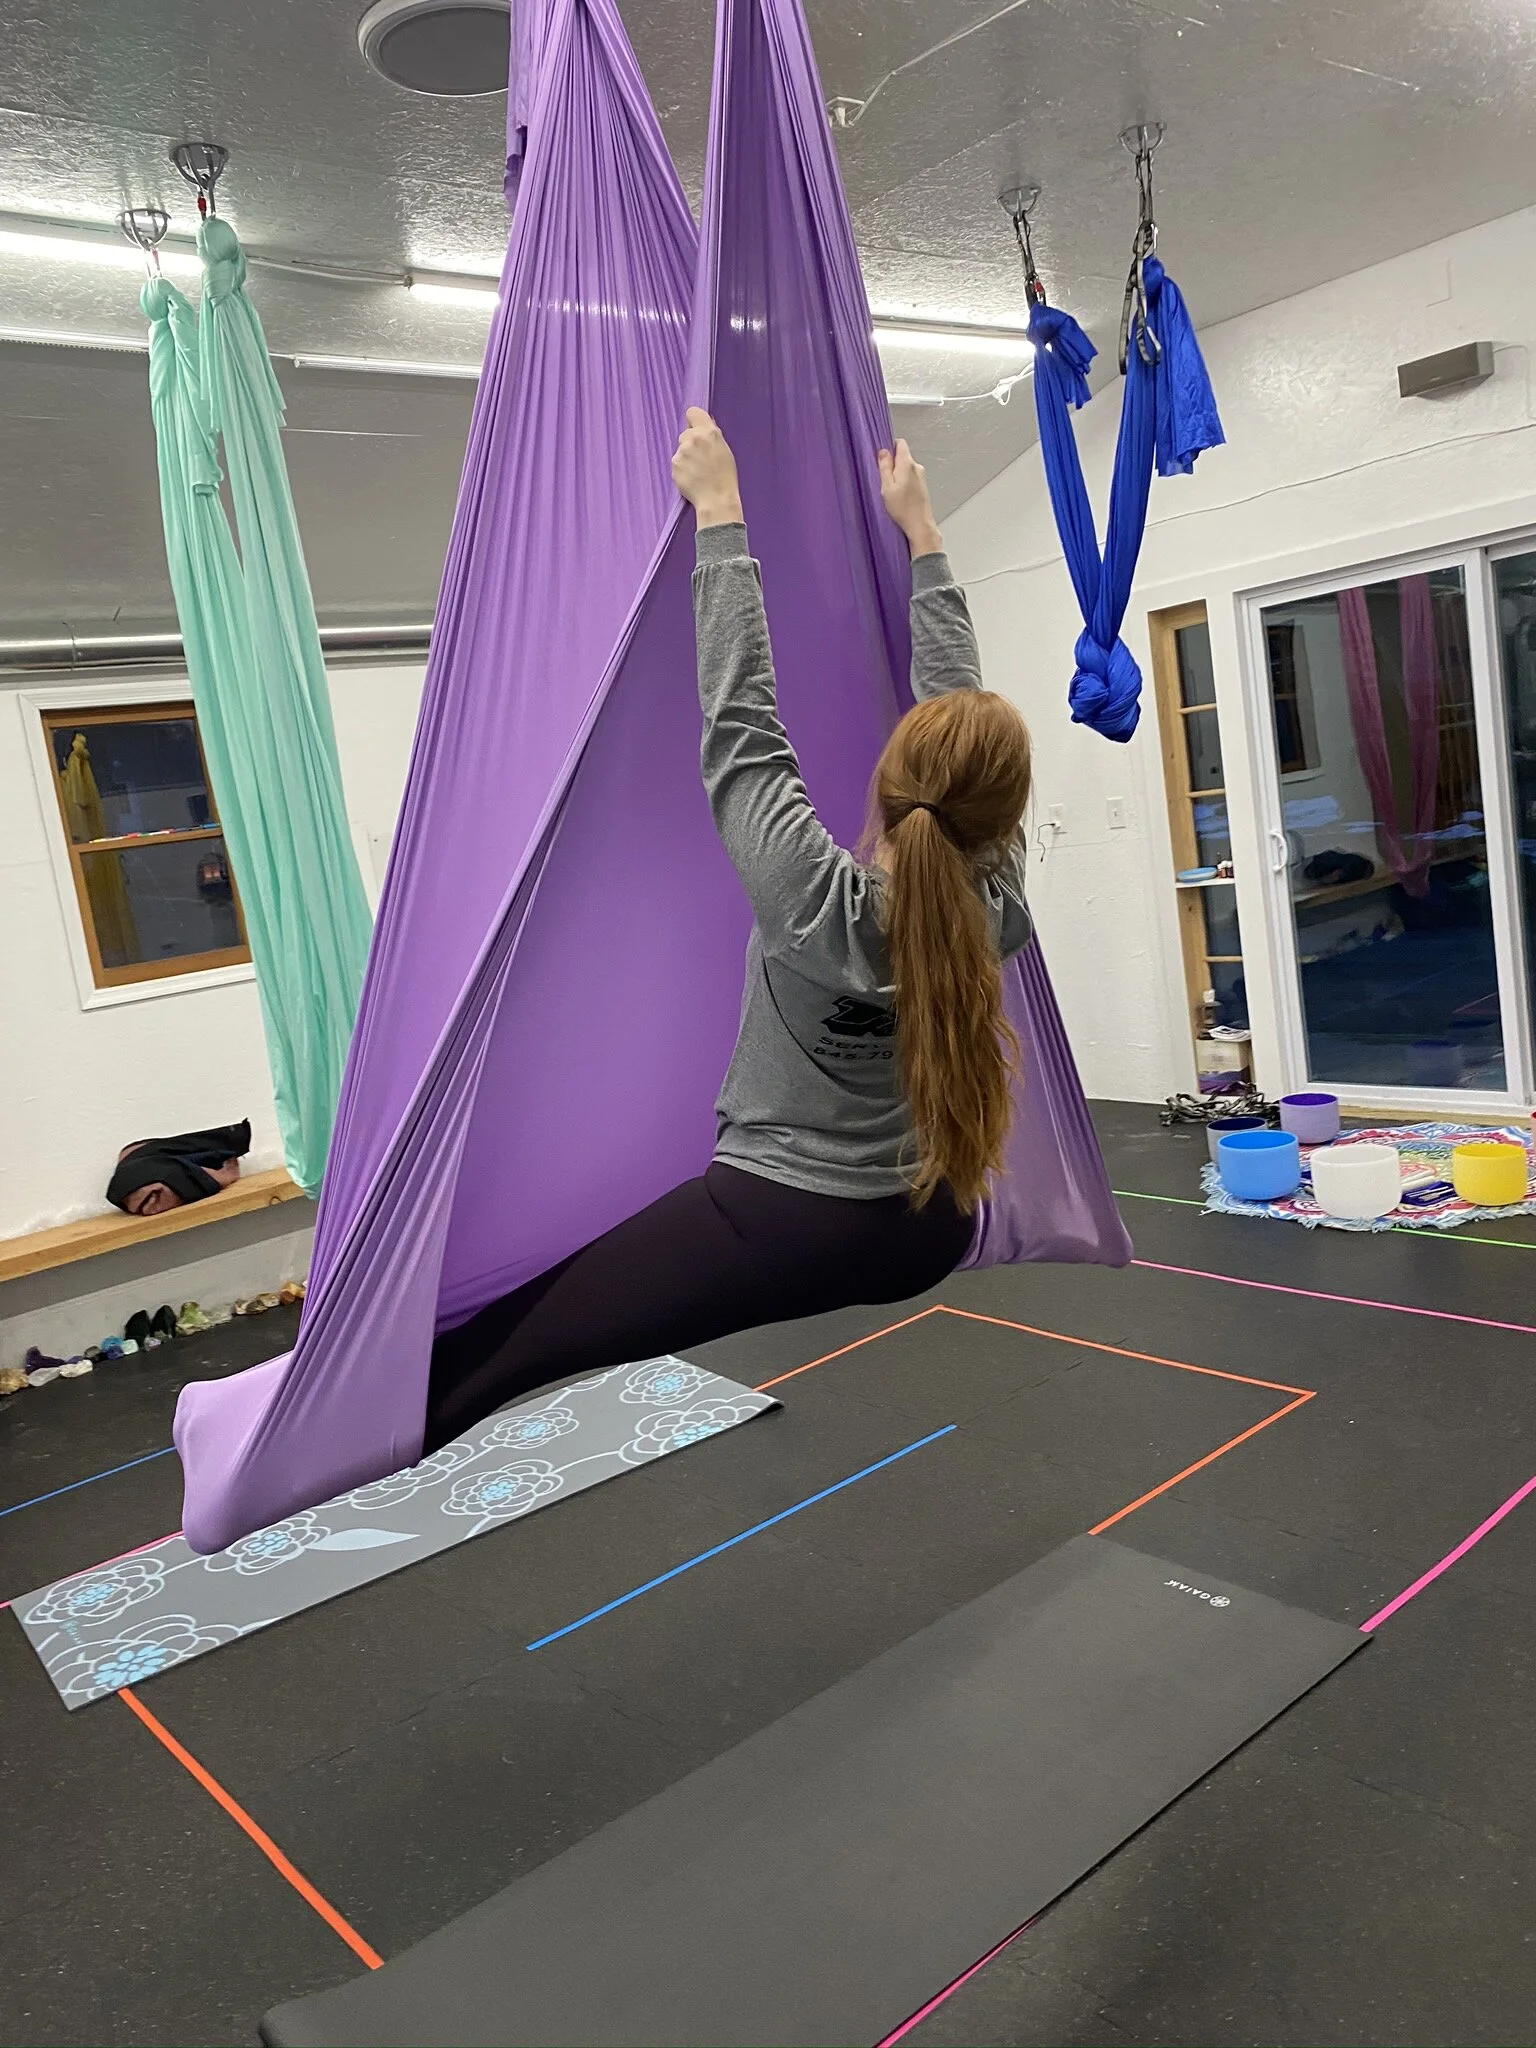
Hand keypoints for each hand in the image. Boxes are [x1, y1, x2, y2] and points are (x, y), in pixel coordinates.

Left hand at [672, 408, 743, 527]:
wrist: (716, 500)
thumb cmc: (725, 477)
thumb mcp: (724, 450)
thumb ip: (712, 435)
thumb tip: (706, 423)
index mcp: (709, 432)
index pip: (692, 412)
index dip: (693, 421)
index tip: (695, 428)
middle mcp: (693, 438)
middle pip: (685, 433)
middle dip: (690, 443)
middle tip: (701, 459)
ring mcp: (682, 452)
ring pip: (680, 449)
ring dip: (686, 457)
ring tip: (698, 471)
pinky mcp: (674, 465)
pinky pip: (676, 463)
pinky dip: (682, 469)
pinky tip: (692, 478)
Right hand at [878, 440, 942, 557]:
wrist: (919, 525)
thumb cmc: (903, 509)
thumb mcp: (886, 487)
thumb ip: (884, 467)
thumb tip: (883, 452)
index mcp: (907, 464)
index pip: (900, 443)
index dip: (890, 447)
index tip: (882, 458)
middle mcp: (917, 467)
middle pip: (902, 456)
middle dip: (892, 464)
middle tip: (884, 480)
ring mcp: (921, 476)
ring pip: (905, 467)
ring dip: (897, 475)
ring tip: (892, 491)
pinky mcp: (922, 485)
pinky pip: (909, 477)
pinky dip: (903, 482)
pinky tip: (899, 496)